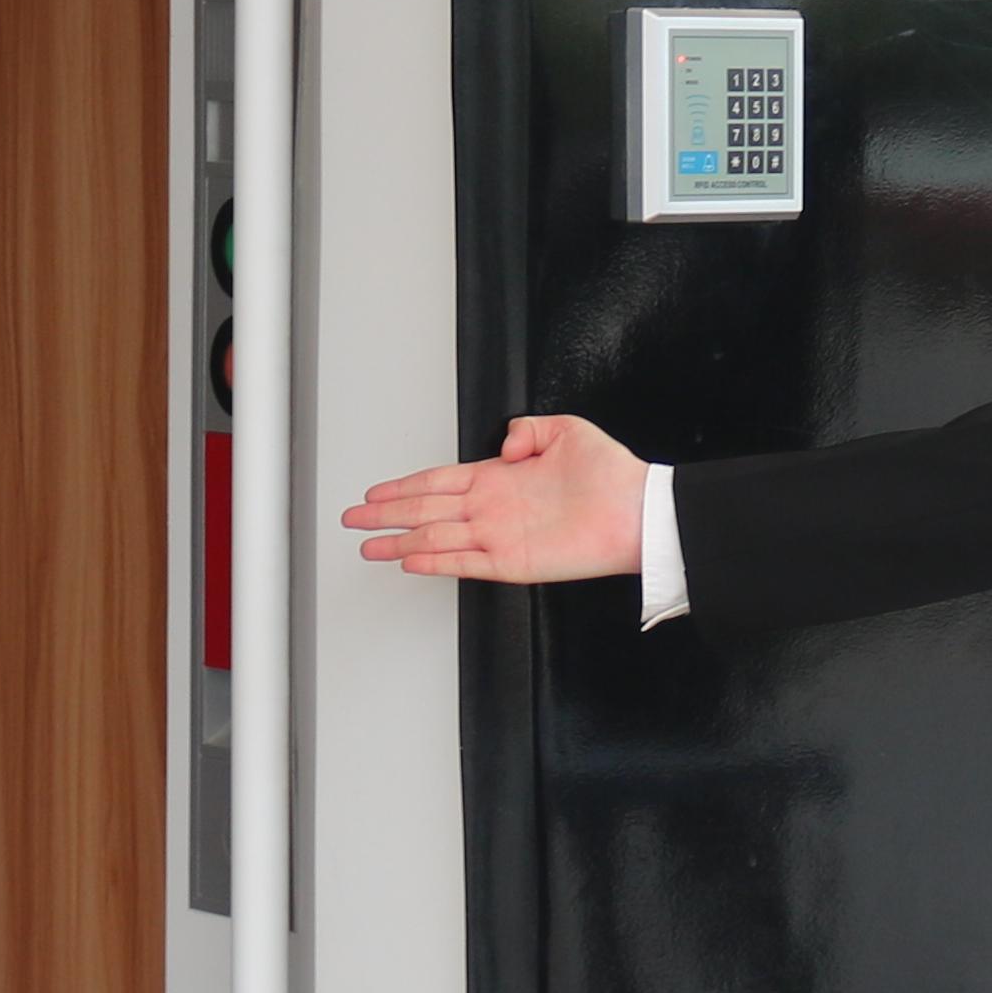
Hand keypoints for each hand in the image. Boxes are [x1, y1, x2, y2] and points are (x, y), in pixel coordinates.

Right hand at [343, 412, 647, 582]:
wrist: (639, 512)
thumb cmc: (611, 475)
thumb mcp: (566, 430)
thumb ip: (528, 429)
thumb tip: (503, 444)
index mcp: (500, 478)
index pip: (439, 482)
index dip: (404, 487)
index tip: (375, 491)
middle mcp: (493, 508)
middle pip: (426, 511)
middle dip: (386, 514)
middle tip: (352, 519)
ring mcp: (500, 536)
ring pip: (436, 539)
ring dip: (399, 541)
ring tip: (367, 545)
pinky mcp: (514, 562)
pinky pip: (465, 562)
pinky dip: (435, 562)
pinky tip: (410, 561)